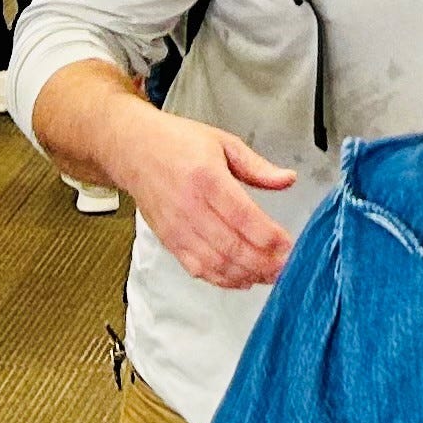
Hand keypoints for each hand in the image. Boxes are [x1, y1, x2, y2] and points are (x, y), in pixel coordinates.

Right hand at [107, 106, 299, 289]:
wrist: (133, 150)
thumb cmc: (176, 143)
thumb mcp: (223, 142)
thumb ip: (257, 166)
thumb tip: (287, 179)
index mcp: (207, 178)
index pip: (243, 216)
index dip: (269, 236)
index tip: (289, 244)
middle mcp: (190, 206)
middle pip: (232, 246)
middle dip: (263, 262)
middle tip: (286, 266)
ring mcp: (178, 227)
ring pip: (216, 263)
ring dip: (246, 274)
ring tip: (270, 275)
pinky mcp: (169, 240)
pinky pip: (197, 268)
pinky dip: (222, 279)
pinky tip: (243, 278)